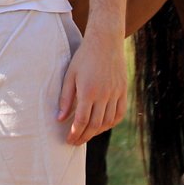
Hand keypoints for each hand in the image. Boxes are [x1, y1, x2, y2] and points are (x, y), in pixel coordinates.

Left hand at [57, 28, 127, 144]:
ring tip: (87, 134)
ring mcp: (116, 93)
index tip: (69, 140)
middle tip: (76, 142)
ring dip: (97, 131)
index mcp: (88, 91)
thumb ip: (65, 98)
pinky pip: (120, 113)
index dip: (75, 133)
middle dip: (84, 136)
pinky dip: (111, 123)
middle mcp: (104, 95)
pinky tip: (103, 125)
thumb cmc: (83, 57)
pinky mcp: (123, 91)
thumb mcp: (70, 75)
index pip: (82, 120)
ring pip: (108, 121)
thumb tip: (60, 119)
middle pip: (95, 124)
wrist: (105, 42)